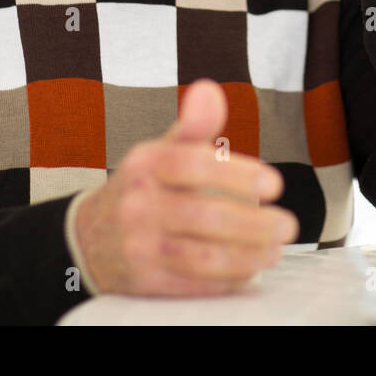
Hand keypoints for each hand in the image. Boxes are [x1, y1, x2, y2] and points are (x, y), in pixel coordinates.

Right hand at [73, 78, 299, 294]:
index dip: (237, 174)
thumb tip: (210, 90)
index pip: (193, 164)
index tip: (274, 183)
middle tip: (287, 225)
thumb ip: (192, 125)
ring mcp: (138, 247)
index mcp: (144, 164)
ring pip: (202, 257)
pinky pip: (195, 285)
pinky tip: (250, 270)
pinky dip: (228, 280)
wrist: (88, 239)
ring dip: (248, 255)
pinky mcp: (145, 283)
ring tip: (275, 250)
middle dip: (253, 223)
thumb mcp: (160, 152)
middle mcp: (137, 205)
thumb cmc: (142, 189)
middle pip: (203, 215)